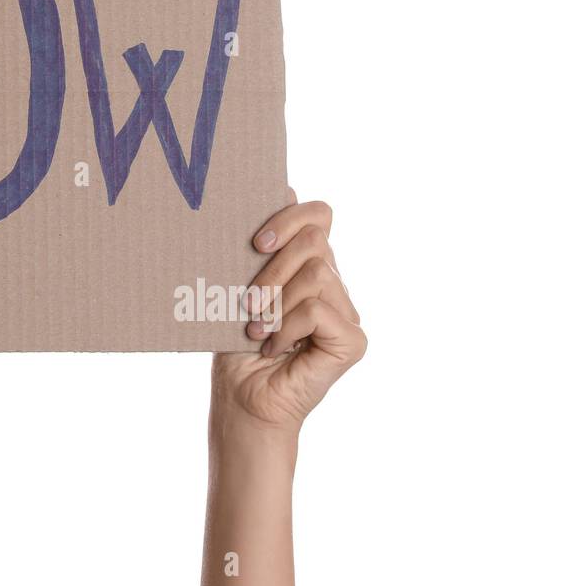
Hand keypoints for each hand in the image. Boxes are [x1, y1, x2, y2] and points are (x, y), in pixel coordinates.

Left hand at [211, 193, 366, 439]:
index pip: (318, 215)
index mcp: (305, 264)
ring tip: (257, 330)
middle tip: (247, 301)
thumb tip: (282, 186)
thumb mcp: (238, 283)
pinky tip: (274, 346)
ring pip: (316, 273)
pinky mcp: (353, 339)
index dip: (290, 216)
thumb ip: (260, 246)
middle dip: (273, 267)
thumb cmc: (232, 343)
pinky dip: (287, 326)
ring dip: (275, 301)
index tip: (254, 242)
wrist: (240, 399)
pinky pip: (318, 309)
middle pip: (315, 240)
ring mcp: (347, 312)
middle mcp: (332, 283)